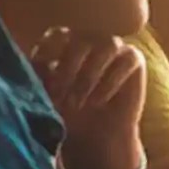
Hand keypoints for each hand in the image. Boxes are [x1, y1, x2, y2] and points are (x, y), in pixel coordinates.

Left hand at [30, 28, 146, 168]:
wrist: (96, 134)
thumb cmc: (68, 110)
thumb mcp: (47, 93)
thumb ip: (39, 75)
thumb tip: (34, 65)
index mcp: (66, 40)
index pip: (57, 34)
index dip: (49, 55)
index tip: (43, 83)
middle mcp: (91, 37)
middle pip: (80, 39)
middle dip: (68, 69)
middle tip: (60, 96)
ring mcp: (115, 46)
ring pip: (106, 45)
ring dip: (89, 75)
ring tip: (80, 101)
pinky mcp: (135, 60)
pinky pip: (127, 60)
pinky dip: (111, 82)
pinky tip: (98, 102)